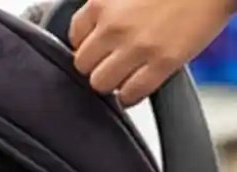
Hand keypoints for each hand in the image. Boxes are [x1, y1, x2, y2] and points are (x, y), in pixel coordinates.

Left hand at [69, 0, 236, 106]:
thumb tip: (96, 30)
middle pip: (83, 65)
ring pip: (101, 84)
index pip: (74, 37)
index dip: (87, 46)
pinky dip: (130, 97)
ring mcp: (137, 46)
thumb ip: (109, 7)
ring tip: (125, 78)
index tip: (99, 50)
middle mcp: (114, 25)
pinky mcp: (161, 63)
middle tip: (112, 66)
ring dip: (112, 84)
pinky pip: (130, 95)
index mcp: (102, 2)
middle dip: (97, 67)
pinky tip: (137, 89)